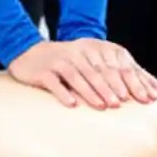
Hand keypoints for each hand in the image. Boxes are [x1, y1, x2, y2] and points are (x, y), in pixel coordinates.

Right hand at [7, 39, 156, 109]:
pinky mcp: (43, 72)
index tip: (128, 95)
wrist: (28, 53)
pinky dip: (63, 93)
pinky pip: (54, 83)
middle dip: (107, 88)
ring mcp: (57, 62)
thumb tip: (123, 91)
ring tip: (100, 105)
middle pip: (93, 72)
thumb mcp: (80, 60)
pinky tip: (71, 103)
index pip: (105, 67)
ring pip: (76, 77)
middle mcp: (73, 55)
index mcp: (85, 51)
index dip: (118, 81)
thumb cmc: (60, 62)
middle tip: (118, 103)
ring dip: (89, 92)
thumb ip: (98, 71)